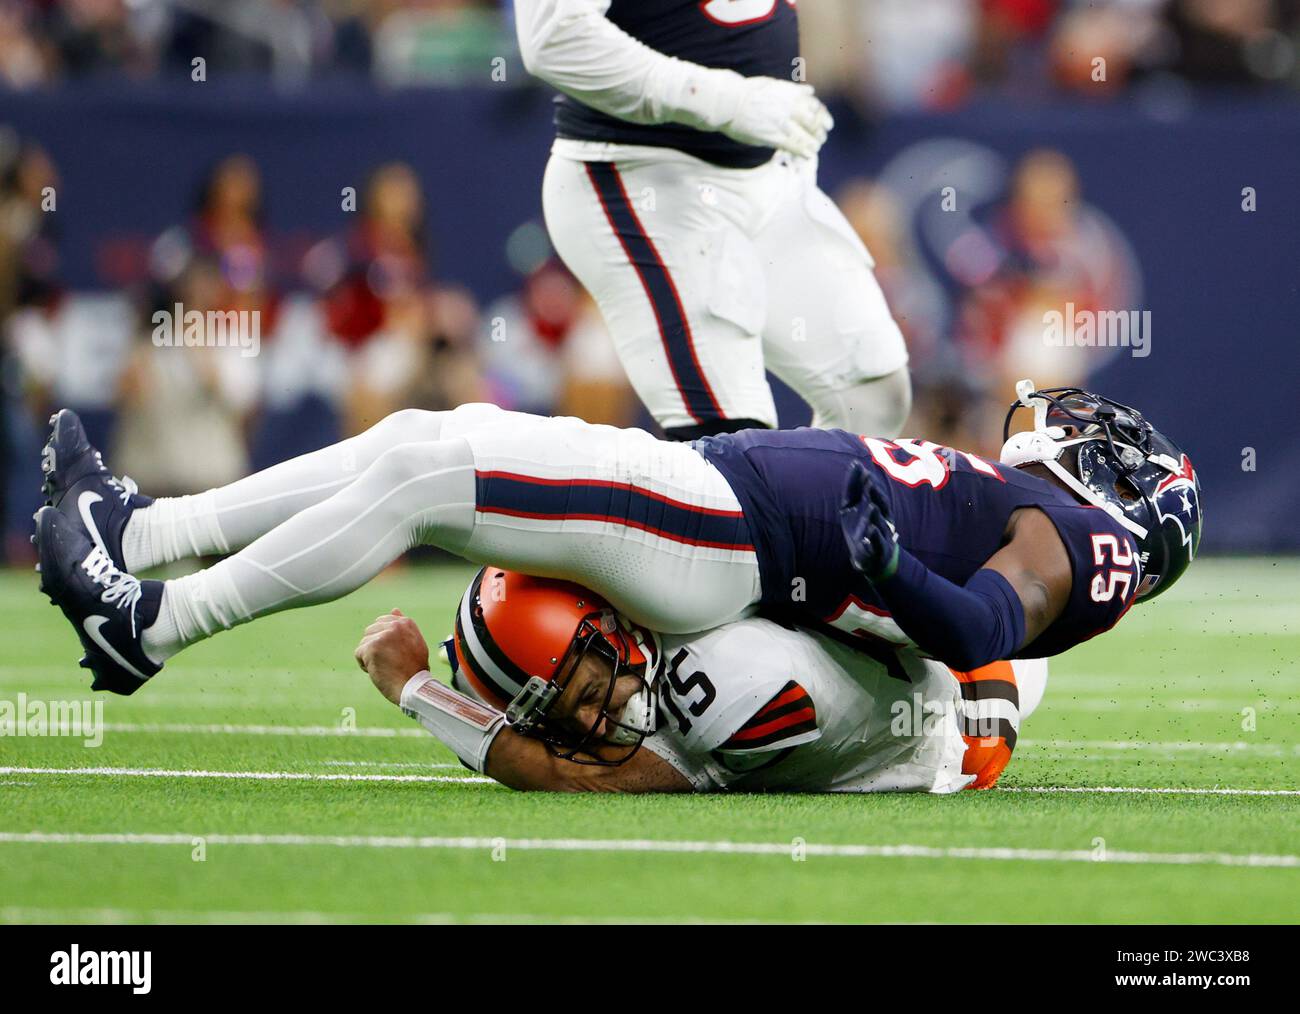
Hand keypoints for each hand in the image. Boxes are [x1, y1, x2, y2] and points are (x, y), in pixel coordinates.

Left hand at [354, 609, 429, 704]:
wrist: (413, 687)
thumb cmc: (414, 669)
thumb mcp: (414, 642)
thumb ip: (402, 626)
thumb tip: (394, 609)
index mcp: (406, 623)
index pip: (382, 621)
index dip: (383, 639)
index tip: (393, 653)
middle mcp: (395, 625)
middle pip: (370, 631)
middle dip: (375, 647)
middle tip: (390, 661)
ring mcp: (383, 635)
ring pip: (364, 643)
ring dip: (370, 656)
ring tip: (385, 667)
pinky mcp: (372, 647)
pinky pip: (359, 653)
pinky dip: (365, 665)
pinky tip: (378, 671)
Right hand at [721, 76, 832, 158]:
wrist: (729, 101)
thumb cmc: (748, 92)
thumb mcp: (774, 84)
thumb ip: (794, 90)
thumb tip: (811, 91)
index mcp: (792, 94)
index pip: (816, 107)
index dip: (823, 117)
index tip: (827, 124)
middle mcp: (790, 108)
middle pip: (815, 122)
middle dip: (820, 132)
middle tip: (821, 138)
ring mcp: (783, 123)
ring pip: (807, 136)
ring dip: (813, 143)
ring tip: (814, 148)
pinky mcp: (773, 137)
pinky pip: (794, 146)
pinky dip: (804, 151)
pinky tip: (808, 156)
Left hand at [839, 462, 899, 581]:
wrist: (868, 558)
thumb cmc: (860, 528)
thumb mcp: (851, 507)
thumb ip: (852, 488)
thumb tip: (854, 465)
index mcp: (877, 508)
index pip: (874, 493)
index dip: (868, 482)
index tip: (861, 469)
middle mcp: (882, 520)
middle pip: (881, 505)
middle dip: (874, 494)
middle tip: (868, 481)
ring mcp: (881, 535)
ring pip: (879, 523)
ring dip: (875, 515)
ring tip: (870, 505)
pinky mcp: (878, 550)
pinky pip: (877, 543)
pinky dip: (874, 537)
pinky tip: (870, 530)